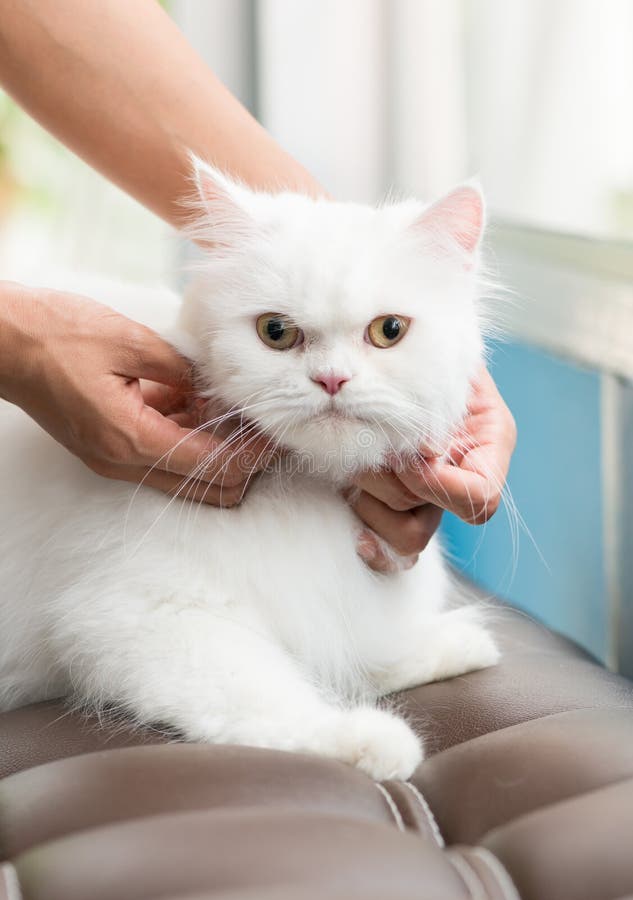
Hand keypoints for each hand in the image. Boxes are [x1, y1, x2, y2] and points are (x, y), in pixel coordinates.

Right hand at [0, 282, 274, 504]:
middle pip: (207, 490)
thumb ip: (184, 370)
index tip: (276, 431)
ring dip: (219, 455)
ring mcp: (115, 460)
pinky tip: (201, 405)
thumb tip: (218, 389)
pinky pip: (164, 457)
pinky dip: (190, 441)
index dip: (252, 454)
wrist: (5, 343)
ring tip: (240, 416)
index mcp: (131, 438)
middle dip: (245, 466)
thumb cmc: (57, 335)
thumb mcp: (131, 342)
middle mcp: (124, 461)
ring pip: (189, 479)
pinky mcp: (111, 448)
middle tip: (267, 432)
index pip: (213, 466)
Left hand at [348, 367, 516, 571]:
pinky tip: (357, 535)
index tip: (413, 453)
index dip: (439, 485)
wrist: (399, 351)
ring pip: (407, 535)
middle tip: (371, 445)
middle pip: (431, 512)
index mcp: (489, 443)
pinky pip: (395, 553)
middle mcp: (464, 477)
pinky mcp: (400, 509)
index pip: (480, 498)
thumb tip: (424, 452)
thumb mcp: (442, 356)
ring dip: (371, 497)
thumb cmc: (426, 347)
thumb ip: (437, 389)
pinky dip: (375, 547)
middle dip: (391, 479)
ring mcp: (432, 498)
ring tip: (354, 460)